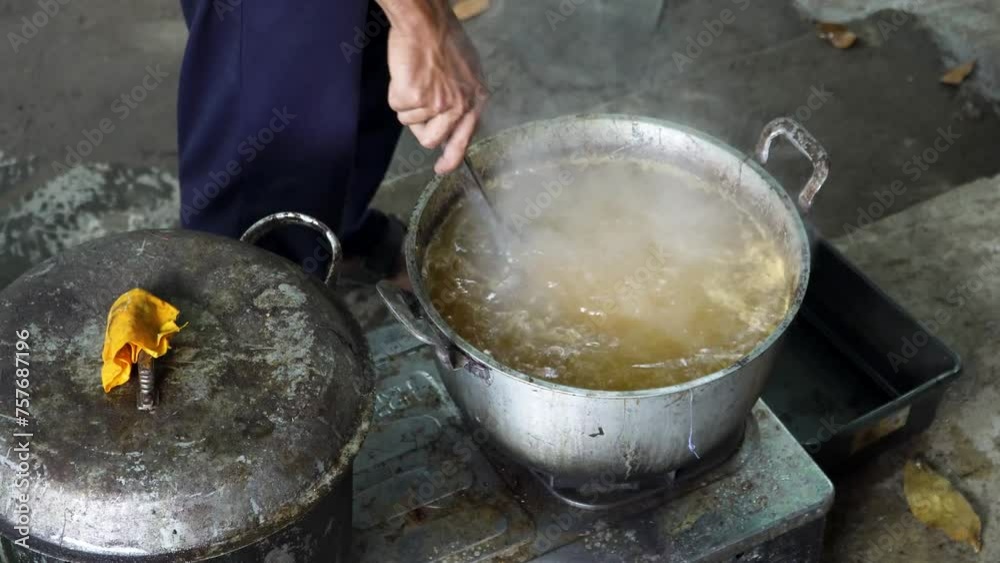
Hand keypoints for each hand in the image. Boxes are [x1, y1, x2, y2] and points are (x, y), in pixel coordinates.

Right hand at [382, 1, 486, 173]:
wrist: (426, 23)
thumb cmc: (443, 40)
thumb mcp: (467, 72)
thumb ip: (461, 100)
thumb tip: (449, 128)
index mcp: (475, 101)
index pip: (464, 139)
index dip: (451, 158)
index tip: (441, 168)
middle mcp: (459, 106)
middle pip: (432, 140)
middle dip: (420, 128)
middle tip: (415, 106)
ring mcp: (437, 104)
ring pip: (410, 123)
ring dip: (407, 103)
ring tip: (414, 77)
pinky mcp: (415, 98)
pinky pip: (397, 108)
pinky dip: (396, 92)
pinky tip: (406, 74)